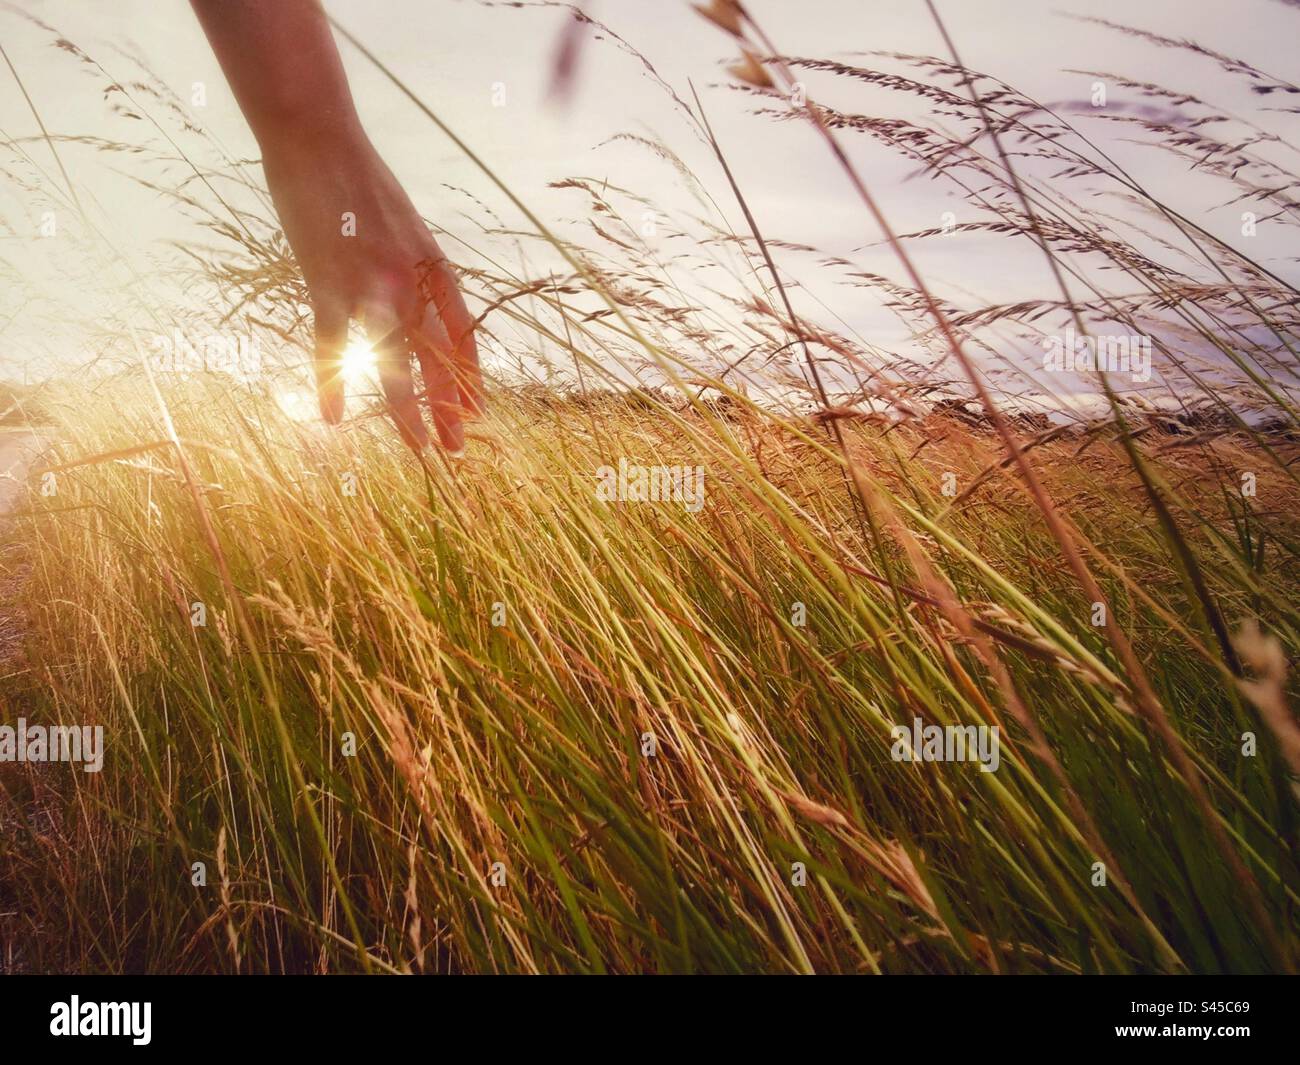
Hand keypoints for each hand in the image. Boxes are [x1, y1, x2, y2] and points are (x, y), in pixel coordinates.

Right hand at [263, 126, 480, 451]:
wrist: (319, 140)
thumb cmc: (361, 183)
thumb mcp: (407, 227)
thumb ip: (413, 269)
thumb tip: (416, 307)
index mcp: (434, 267)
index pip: (463, 334)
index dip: (471, 376)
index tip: (477, 412)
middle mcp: (411, 282)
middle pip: (438, 358)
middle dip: (449, 406)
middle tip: (457, 448)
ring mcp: (371, 286)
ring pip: (394, 363)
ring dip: (406, 410)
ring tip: (417, 448)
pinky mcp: (328, 284)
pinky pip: (334, 347)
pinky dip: (331, 382)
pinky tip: (333, 417)